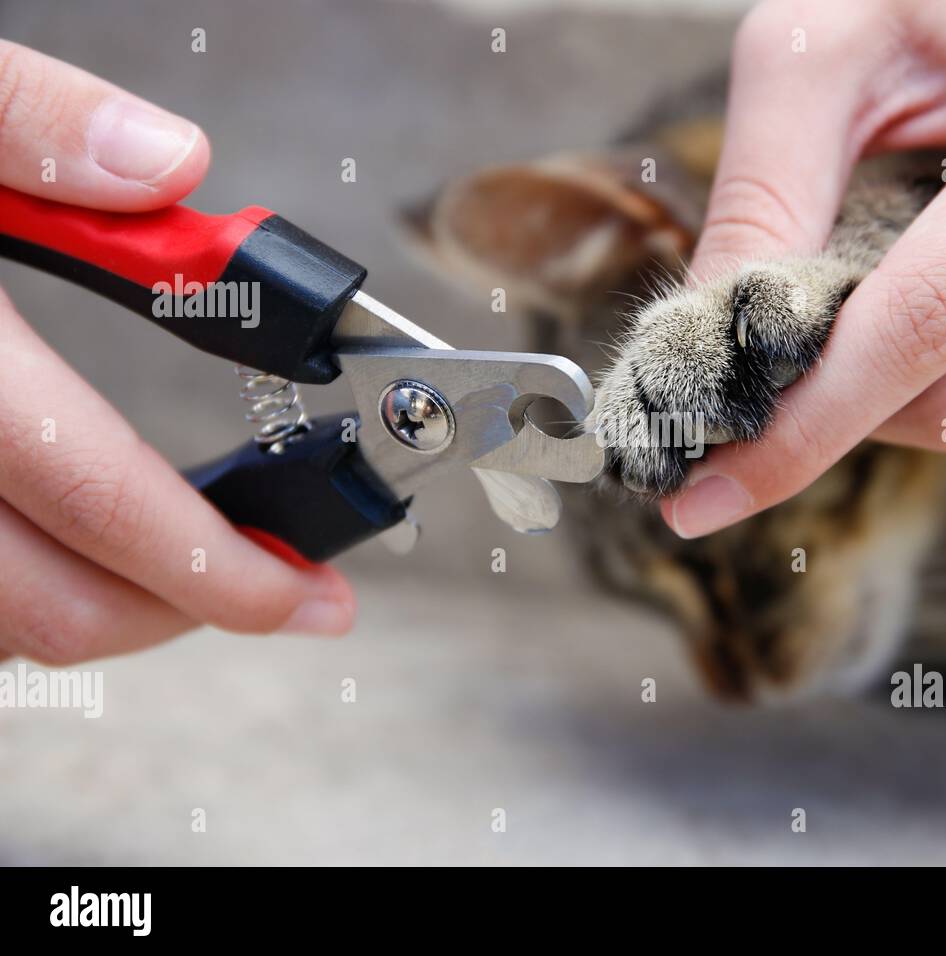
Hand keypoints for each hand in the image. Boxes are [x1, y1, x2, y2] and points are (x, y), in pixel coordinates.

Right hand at [0, 40, 353, 663]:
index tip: (307, 594)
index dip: (227, 570)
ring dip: (105, 612)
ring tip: (187, 571)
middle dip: (187, 610)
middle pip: (55, 609)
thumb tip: (169, 164)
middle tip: (271, 588)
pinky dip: (21, 593)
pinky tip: (66, 547)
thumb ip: (29, 124)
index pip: (101, 499)